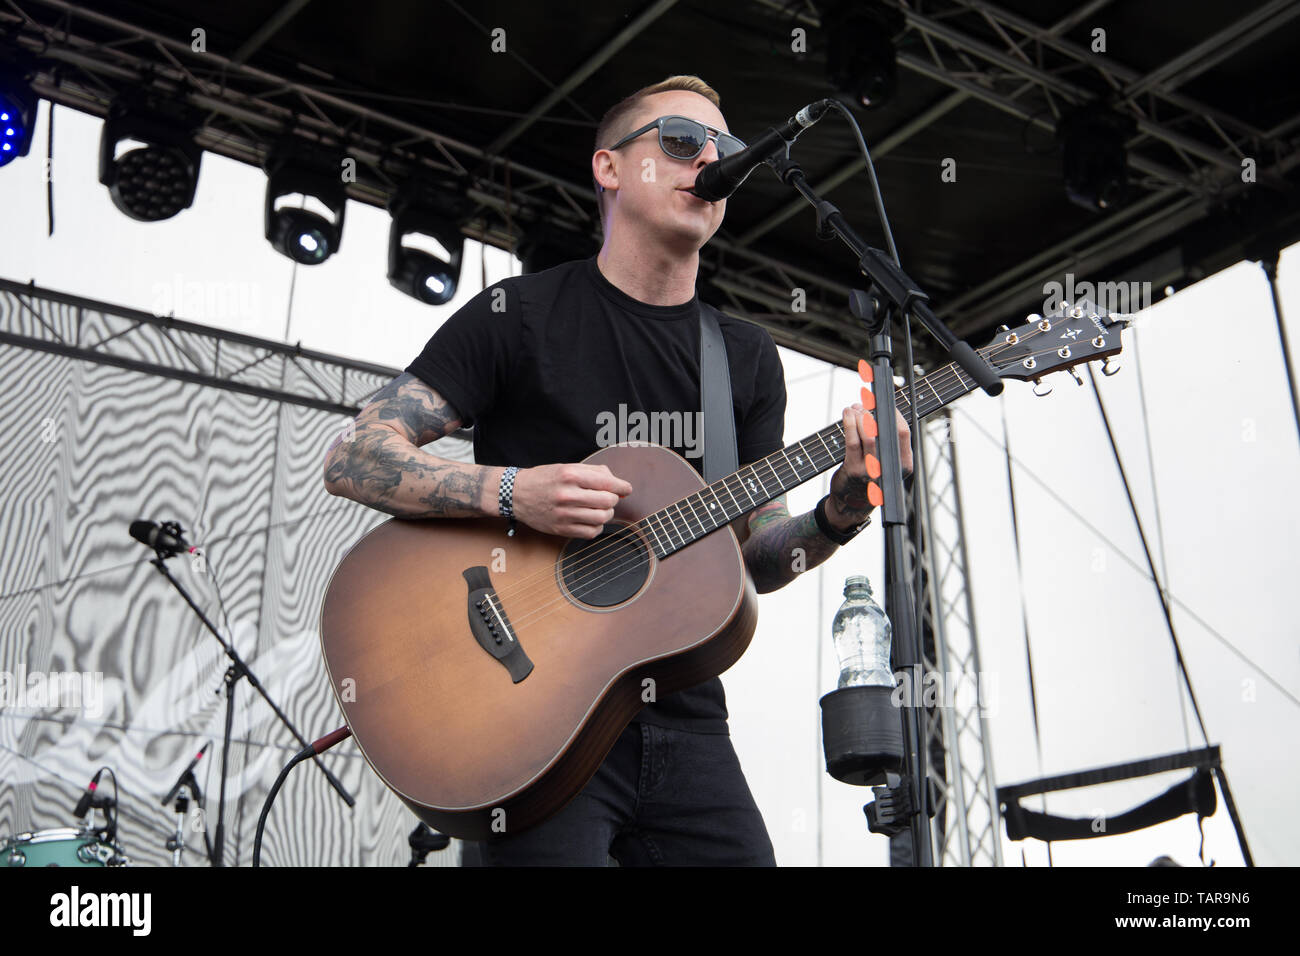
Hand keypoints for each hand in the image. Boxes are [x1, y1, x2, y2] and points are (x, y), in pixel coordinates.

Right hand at [511, 463, 632, 537]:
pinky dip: (596, 527)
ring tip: (601, 509)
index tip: (626, 489)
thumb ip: (593, 472)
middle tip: (609, 498)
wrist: (516, 494)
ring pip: (601, 518)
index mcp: (570, 475)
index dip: (622, 487)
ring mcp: (564, 514)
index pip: (607, 483)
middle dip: (613, 500)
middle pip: (607, 501)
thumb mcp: (567, 467)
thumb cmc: (544, 479)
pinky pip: (590, 532)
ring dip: (606, 514)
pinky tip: (591, 520)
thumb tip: (617, 484)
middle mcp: (567, 495)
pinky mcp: (561, 529)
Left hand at [826, 403, 911, 530]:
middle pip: (886, 431)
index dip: (894, 413)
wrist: (852, 503)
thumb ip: (888, 439)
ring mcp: (872, 470)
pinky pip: (852, 442)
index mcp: (904, 465)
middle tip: (865, 403)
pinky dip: (849, 423)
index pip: (903, 433)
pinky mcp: (854, 471)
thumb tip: (878, 407)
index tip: (884, 400)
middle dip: (874, 412)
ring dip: (861, 416)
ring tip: (855, 408)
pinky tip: (847, 414)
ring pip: (869, 435)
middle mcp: (890, 469)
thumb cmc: (870, 474)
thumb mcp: (887, 461)